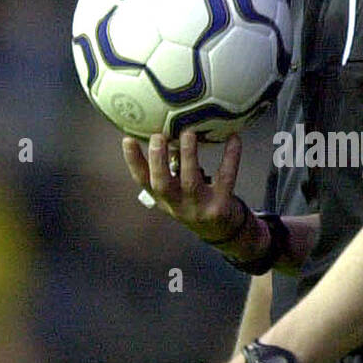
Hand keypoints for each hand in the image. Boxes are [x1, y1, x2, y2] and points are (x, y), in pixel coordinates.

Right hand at [123, 130, 245, 243]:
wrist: (223, 232)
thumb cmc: (196, 202)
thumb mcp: (178, 190)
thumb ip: (172, 166)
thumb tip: (171, 129)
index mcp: (163, 198)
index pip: (143, 180)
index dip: (134, 161)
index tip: (128, 139)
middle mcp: (178, 205)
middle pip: (163, 184)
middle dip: (158, 160)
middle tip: (158, 136)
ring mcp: (199, 208)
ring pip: (191, 182)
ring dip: (188, 156)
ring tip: (188, 133)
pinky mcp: (221, 206)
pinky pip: (225, 178)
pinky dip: (230, 157)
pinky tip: (234, 138)